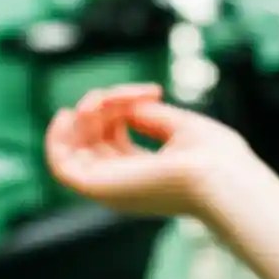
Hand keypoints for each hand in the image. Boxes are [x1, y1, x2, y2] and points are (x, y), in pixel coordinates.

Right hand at [45, 84, 258, 217]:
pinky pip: (60, 166)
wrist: (222, 176)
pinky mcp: (98, 188)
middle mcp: (125, 183)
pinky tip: (66, 114)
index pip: (116, 136)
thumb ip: (148, 117)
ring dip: (85, 114)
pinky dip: (56, 139)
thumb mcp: (179, 127)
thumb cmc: (216, 157)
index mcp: (146, 173)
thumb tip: (125, 107)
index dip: (124, 105)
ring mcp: (111, 188)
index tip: (154, 91)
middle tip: (131, 94)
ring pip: (77, 146)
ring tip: (103, 100)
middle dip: (104, 106)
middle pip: (94, 138)